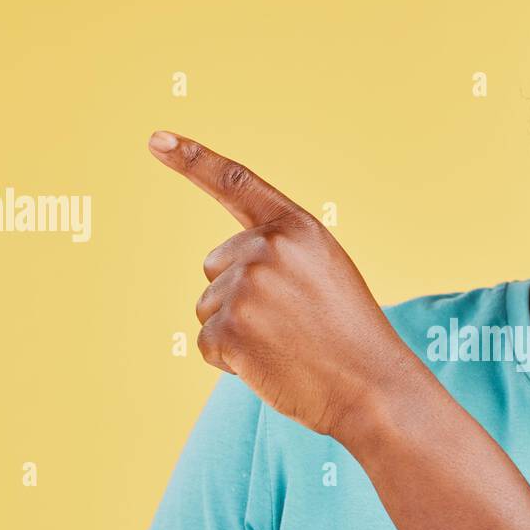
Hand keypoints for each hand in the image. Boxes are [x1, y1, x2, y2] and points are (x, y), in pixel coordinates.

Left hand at [148, 130, 418, 439]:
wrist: (372, 389)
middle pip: (217, 266)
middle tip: (291, 326)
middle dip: (240, 296)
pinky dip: (231, 361)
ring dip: (238, 331)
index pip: (237, 185)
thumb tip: (221, 270)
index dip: (193, 160)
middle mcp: (268, 249)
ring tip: (288, 347)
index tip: (156, 139)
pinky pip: (208, 344)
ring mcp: (245, 288)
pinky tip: (271, 366)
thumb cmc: (352, 338)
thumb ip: (280, 256)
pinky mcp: (229, 330)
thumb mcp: (326, 273)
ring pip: (210, 307)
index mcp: (298, 229)